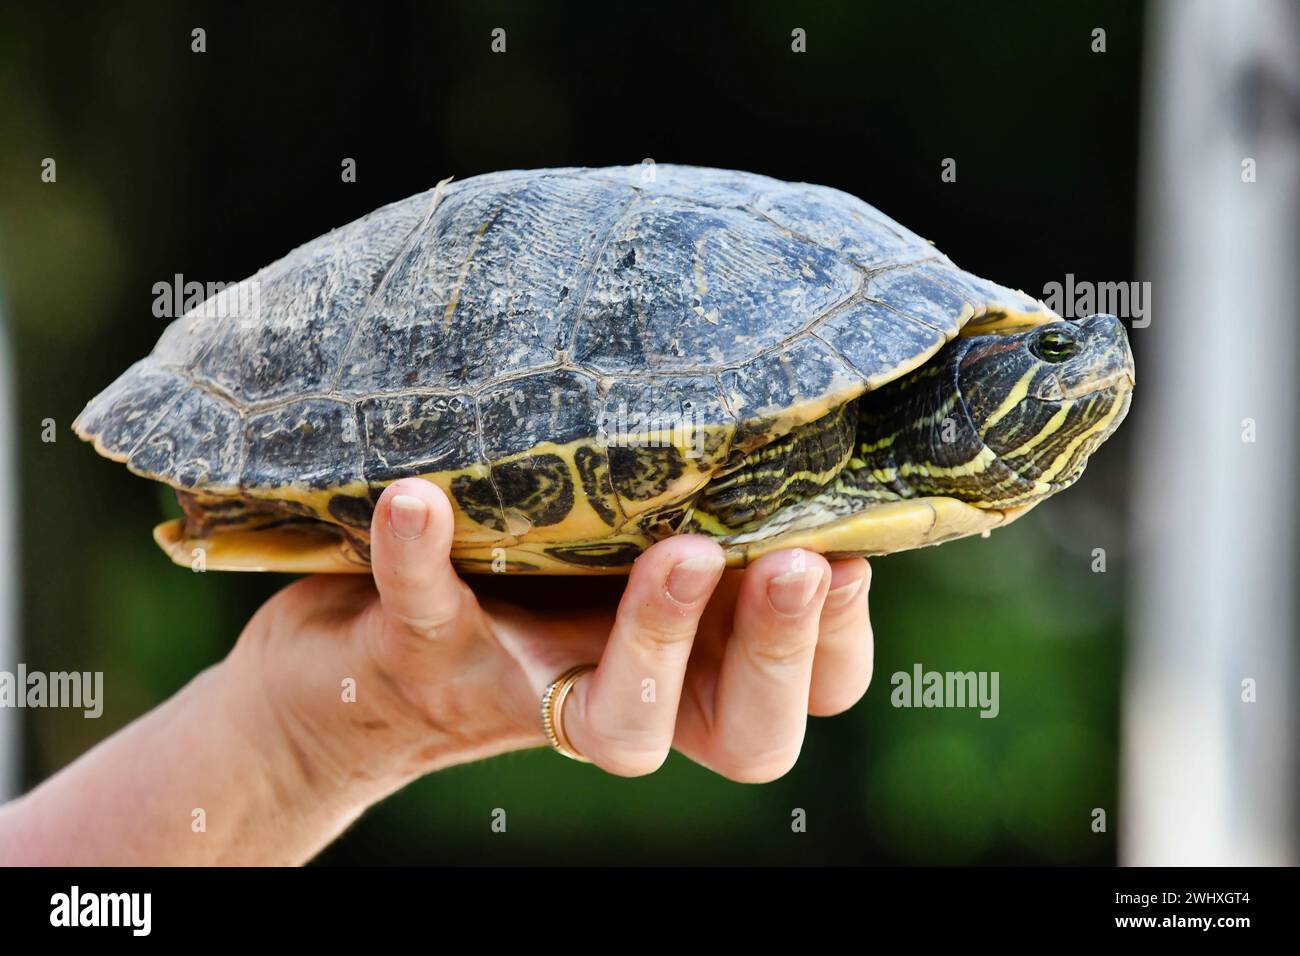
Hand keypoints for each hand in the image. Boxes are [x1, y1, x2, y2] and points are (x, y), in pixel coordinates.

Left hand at [238, 477, 874, 795]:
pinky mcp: (421, 659)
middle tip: (793, 566)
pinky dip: (419, 555)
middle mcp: (623, 697)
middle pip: (748, 738)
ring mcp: (525, 690)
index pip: (808, 693)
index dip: (838, 641)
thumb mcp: (620, 538)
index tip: (848, 553)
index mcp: (692, 667)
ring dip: (658, 638)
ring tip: (675, 550)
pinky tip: (418, 496)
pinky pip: (426, 611)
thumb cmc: (519, 579)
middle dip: (780, 654)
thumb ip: (697, 506)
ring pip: (621, 726)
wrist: (356, 653)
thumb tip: (792, 418)